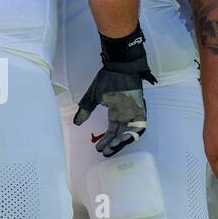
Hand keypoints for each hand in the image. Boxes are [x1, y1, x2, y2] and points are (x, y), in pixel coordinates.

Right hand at [74, 31, 156, 156]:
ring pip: (131, 133)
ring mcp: (134, 113)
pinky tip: (124, 138)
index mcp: (116, 113)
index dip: (106, 140)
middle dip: (113, 145)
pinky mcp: (140, 109)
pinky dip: (133, 133)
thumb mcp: (93, 97)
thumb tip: (76, 122)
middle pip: (121, 135)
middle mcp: (125, 115)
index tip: (99, 148)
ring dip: (123, 141)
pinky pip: (140, 126)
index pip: (112, 131)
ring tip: (114, 147)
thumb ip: (86, 110)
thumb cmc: (108, 79)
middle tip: (106, 152)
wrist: (120, 66)